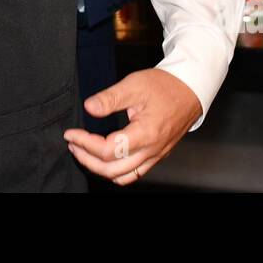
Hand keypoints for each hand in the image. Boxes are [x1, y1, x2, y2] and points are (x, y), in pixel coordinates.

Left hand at [63, 68, 201, 185]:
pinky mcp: (157, 155)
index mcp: (145, 133)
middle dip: (87, 160)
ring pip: (123, 176)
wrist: (190, 89)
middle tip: (73, 145)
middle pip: (112, 170)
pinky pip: (134, 173)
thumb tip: (89, 107)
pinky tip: (105, 159)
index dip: (85, 144)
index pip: (107, 150)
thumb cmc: (165, 86)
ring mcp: (155, 155)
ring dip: (100, 169)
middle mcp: (151, 150)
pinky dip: (116, 171)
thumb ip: (110, 98)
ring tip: (85, 153)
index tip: (71, 134)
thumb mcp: (134, 85)